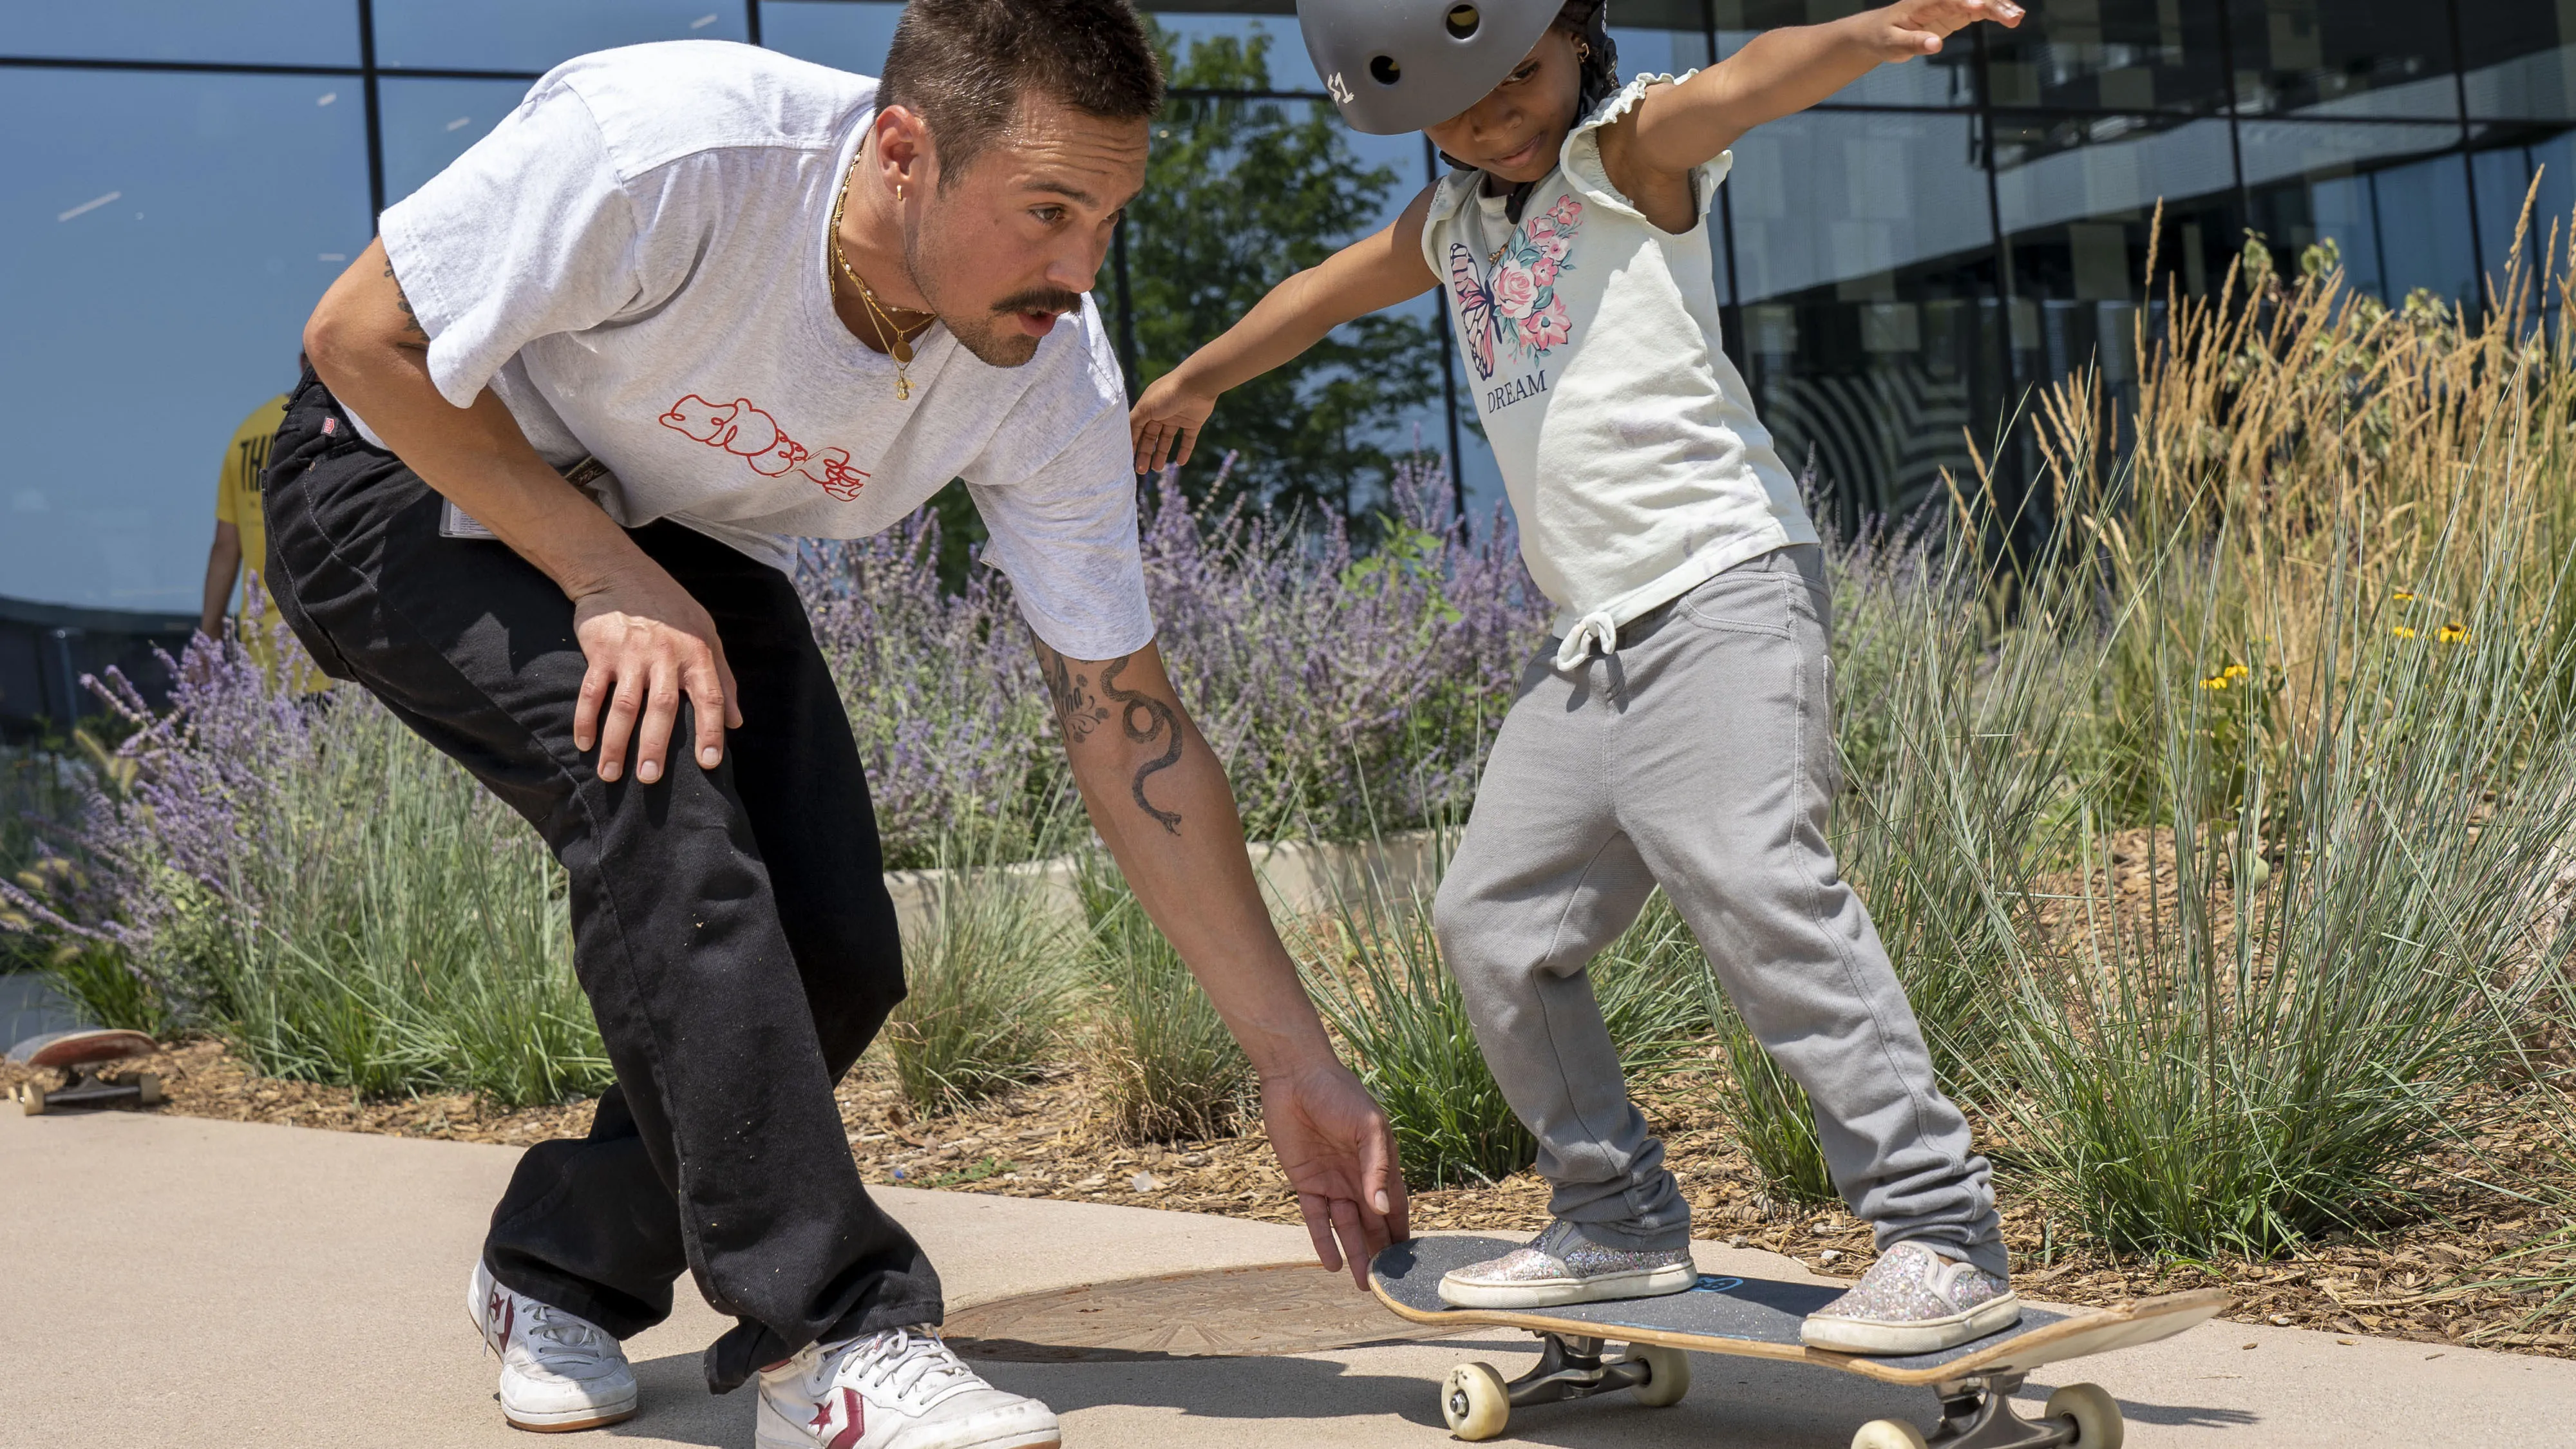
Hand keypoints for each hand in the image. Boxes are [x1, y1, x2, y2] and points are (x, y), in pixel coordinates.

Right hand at [570, 563, 743, 784]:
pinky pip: (592, 692)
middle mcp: (665, 656)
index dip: (711, 731)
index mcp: (697, 653)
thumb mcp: (706, 634)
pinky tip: (584, 744)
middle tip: (650, 779)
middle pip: (662, 708)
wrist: (619, 571)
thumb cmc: (671, 608)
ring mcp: (631, 654)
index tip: (709, 763)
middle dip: (655, 746)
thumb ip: (722, 679)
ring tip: (610, 774)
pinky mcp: (601, 651)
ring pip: (624, 706)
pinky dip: (586, 719)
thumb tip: (737, 721)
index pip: (709, 697)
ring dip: (616, 742)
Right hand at [1129, 369, 1218, 474]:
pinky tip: (1181, 463)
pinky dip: (1185, 451)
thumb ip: (1133, 422)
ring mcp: (1178, 417)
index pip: (1137, 429)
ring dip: (1162, 454)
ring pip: (1167, 439)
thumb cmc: (1168, 394)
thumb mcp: (1145, 408)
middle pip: (1151, 437)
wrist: (1197, 384)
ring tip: (1157, 469)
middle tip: (1141, 470)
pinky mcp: (1194, 421)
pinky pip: (1188, 439)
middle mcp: (1161, 412)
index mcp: (1148, 408)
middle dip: (1145, 453)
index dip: (1132, 444)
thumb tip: (1122, 436)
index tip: (1128, 459)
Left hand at [1259, 1060, 1410, 1289]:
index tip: (1412, 1265)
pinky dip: (1323, 1240)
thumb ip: (1377, 1167)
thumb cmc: (1340, 1094)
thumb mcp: (1368, 1127)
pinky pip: (1315, 1218)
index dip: (1402, 1235)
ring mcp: (1332, 1183)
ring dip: (1355, 1254)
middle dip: (1380, 1253)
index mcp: (1381, 1165)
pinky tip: (1333, 1264)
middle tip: (1388, 1286)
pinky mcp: (1305, 1183)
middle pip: (1371, 1225)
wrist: (1296, 1077)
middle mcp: (1358, 1179)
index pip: (1395, 1208)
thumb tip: (1382, 1209)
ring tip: (1365, 1283)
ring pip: (1345, 1228)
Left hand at [1864, 0, 2020, 58]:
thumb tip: (1935, 45)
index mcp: (1923, 2)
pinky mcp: (1958, 12)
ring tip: (2016, 18)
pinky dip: (1996, 13)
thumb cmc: (1884, 37)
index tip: (1979, 6)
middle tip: (2011, 16)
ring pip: (1980, 1)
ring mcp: (1951, 4)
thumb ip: (1914, 44)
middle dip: (1991, 4)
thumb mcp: (1893, 44)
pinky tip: (2012, 18)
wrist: (1880, 32)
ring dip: (1999, 7)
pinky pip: (1981, 10)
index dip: (1963, 1)